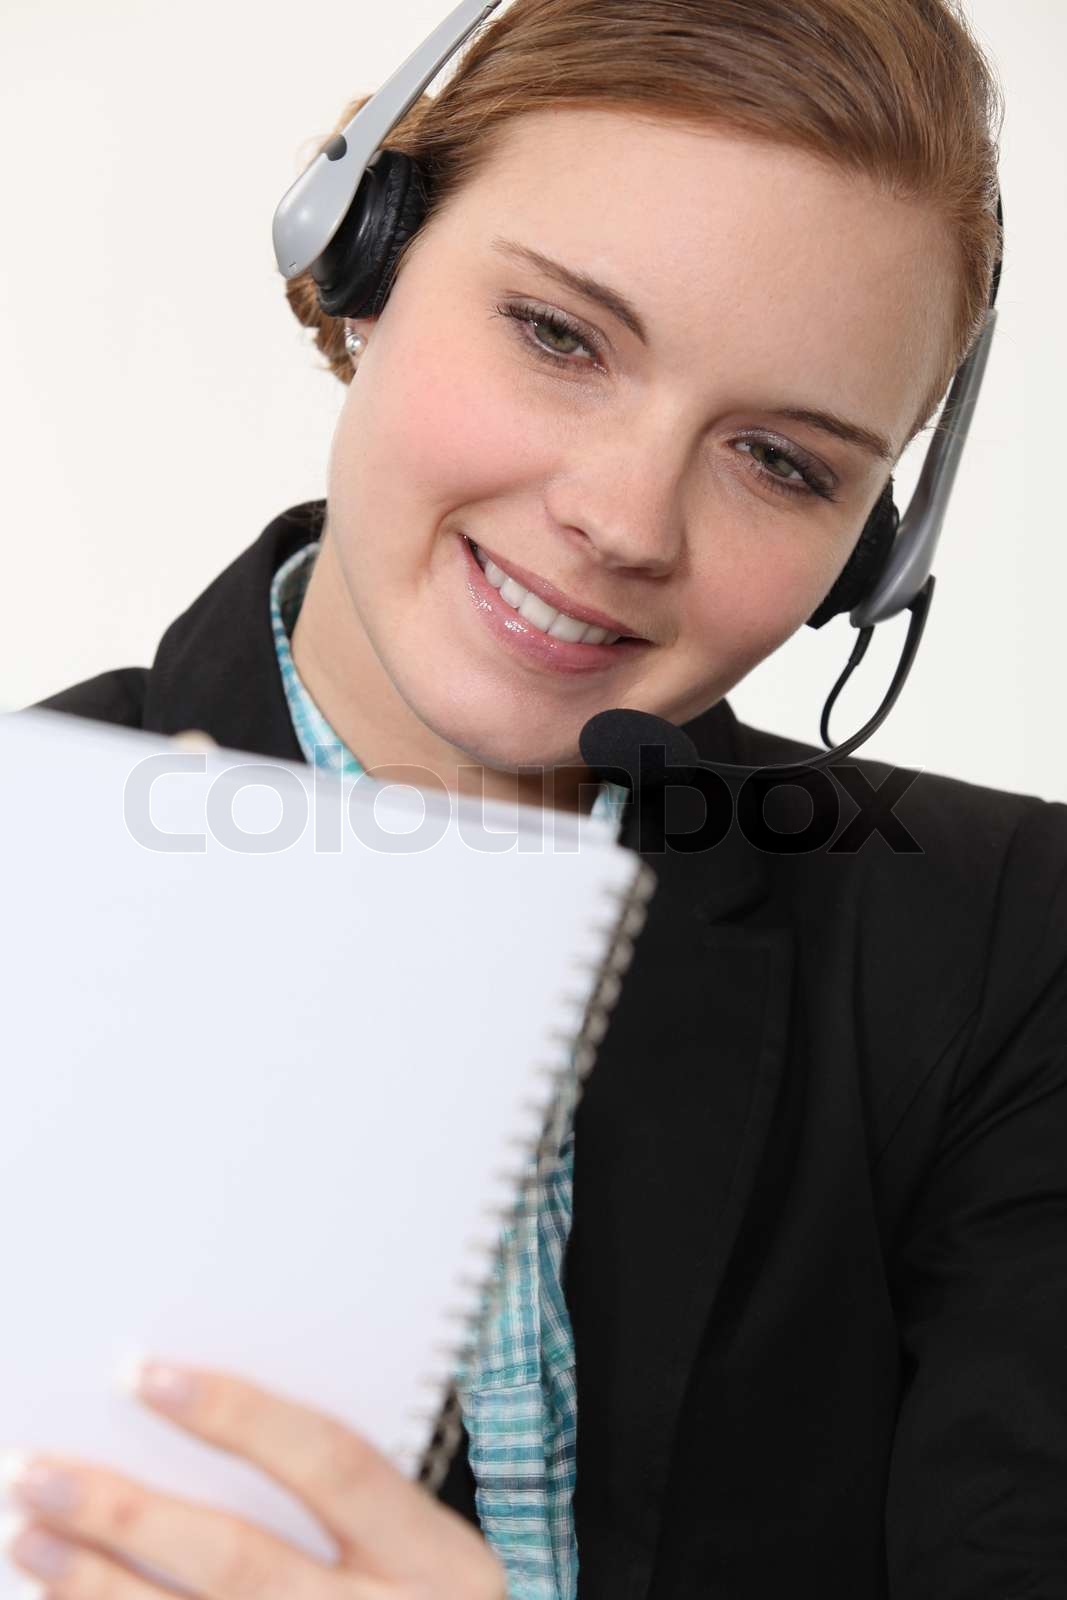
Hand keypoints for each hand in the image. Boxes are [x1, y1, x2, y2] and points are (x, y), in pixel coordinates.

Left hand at [2, 1360, 505, 1599]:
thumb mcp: (425, 1552)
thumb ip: (349, 1495)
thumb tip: (204, 1408)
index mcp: (439, 1561)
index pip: (334, 1464)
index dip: (241, 1414)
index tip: (145, 1373)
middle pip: (243, 1561)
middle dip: (130, 1515)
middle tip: (39, 1470)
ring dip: (97, 1587)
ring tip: (30, 1534)